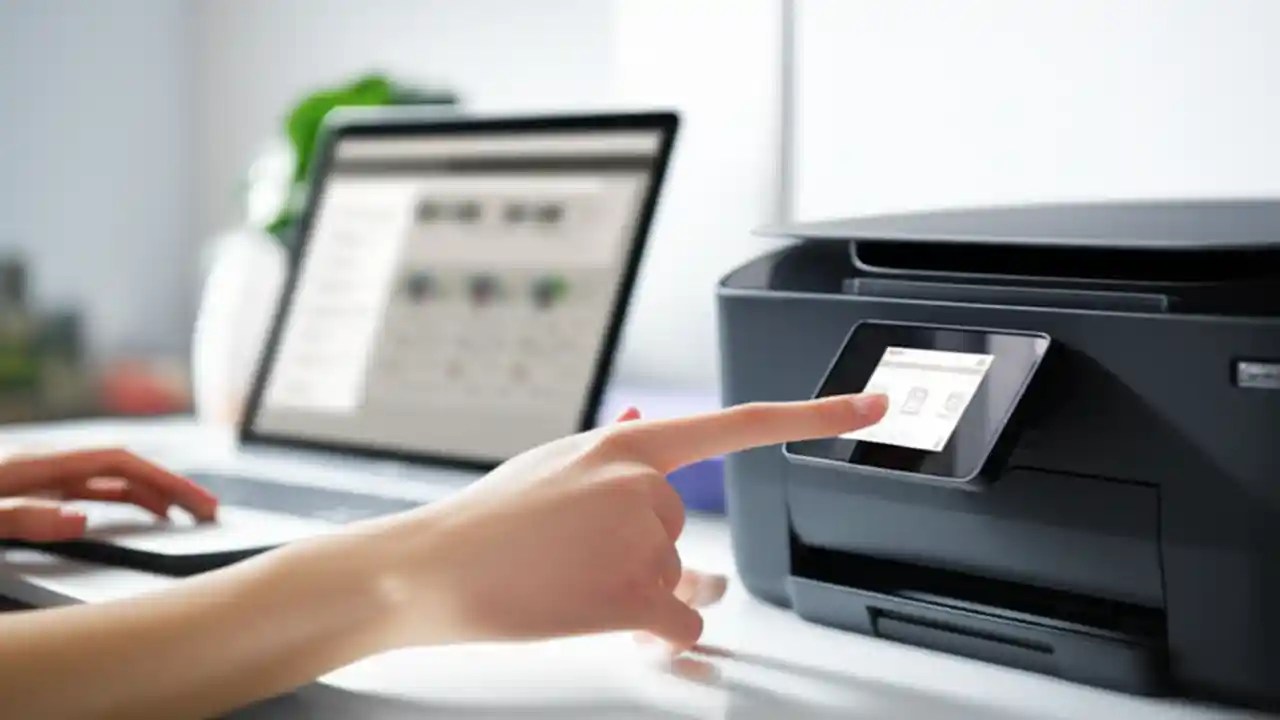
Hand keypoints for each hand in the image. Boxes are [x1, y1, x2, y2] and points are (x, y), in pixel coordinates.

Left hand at [0, 448, 218, 541]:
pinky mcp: (35, 489)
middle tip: (207, 511)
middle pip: (124, 468)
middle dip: (171, 485)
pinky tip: (140, 510)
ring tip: (185, 513)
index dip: (165, 479)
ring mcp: (40, 477)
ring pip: (112, 478)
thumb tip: (82, 520)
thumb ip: (26, 518)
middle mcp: (45, 465)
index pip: (118, 463)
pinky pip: (94, 489)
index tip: (198, 501)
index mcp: (36, 465)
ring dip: (153, 491)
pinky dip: (127, 497)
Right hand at [355, 392, 887, 652]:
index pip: (739, 425)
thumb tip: (640, 421)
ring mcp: (641, 539)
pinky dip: (654, 630)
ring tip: (571, 579)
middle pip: (681, 531)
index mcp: (629, 444)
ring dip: (637, 589)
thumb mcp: (550, 460)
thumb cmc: (487, 516)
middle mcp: (645, 484)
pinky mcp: (632, 594)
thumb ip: (606, 447)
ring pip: (677, 579)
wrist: (435, 565)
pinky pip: (679, 620)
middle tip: (578, 555)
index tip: (872, 408)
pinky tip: (603, 614)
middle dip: (642, 550)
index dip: (816, 416)